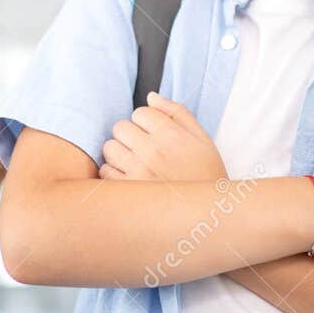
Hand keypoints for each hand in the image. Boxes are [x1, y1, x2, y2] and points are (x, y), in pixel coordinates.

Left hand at [100, 93, 225, 181]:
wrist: (208, 216)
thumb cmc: (206, 175)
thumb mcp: (203, 140)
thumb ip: (177, 113)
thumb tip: (150, 97)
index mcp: (173, 135)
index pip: (140, 112)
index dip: (145, 122)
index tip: (154, 135)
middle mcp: (154, 151)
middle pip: (120, 127)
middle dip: (129, 135)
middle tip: (142, 150)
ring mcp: (138, 172)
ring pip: (109, 148)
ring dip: (118, 153)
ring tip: (136, 164)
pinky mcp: (127, 192)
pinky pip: (105, 171)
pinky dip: (113, 173)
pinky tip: (129, 179)